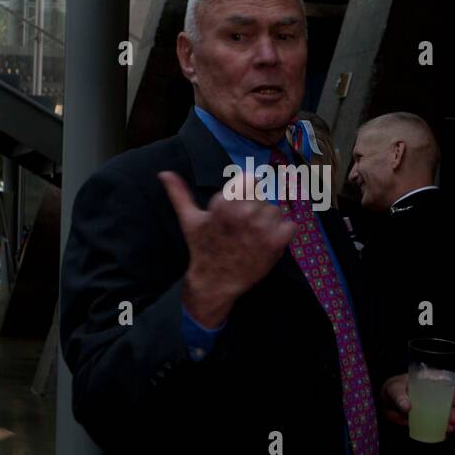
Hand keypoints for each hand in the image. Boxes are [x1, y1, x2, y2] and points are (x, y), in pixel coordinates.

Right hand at [159, 170, 294, 327]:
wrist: (214, 282)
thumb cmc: (203, 249)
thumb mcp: (190, 219)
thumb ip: (179, 193)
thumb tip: (164, 173)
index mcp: (225, 201)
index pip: (250, 181)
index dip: (246, 196)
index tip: (239, 211)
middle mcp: (243, 210)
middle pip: (263, 198)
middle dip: (256, 211)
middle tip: (244, 230)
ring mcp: (260, 226)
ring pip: (276, 211)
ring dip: (270, 224)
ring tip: (253, 239)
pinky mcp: (275, 242)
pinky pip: (290, 226)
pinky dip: (284, 235)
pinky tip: (268, 244)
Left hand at [380, 373, 454, 434]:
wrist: (386, 402)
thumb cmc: (392, 389)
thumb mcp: (394, 389)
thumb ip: (399, 397)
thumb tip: (407, 407)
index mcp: (430, 381)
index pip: (448, 384)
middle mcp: (435, 393)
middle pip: (451, 401)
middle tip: (452, 419)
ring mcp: (433, 406)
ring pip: (447, 413)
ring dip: (451, 421)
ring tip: (449, 428)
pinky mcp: (428, 418)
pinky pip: (439, 423)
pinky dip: (443, 429)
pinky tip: (444, 434)